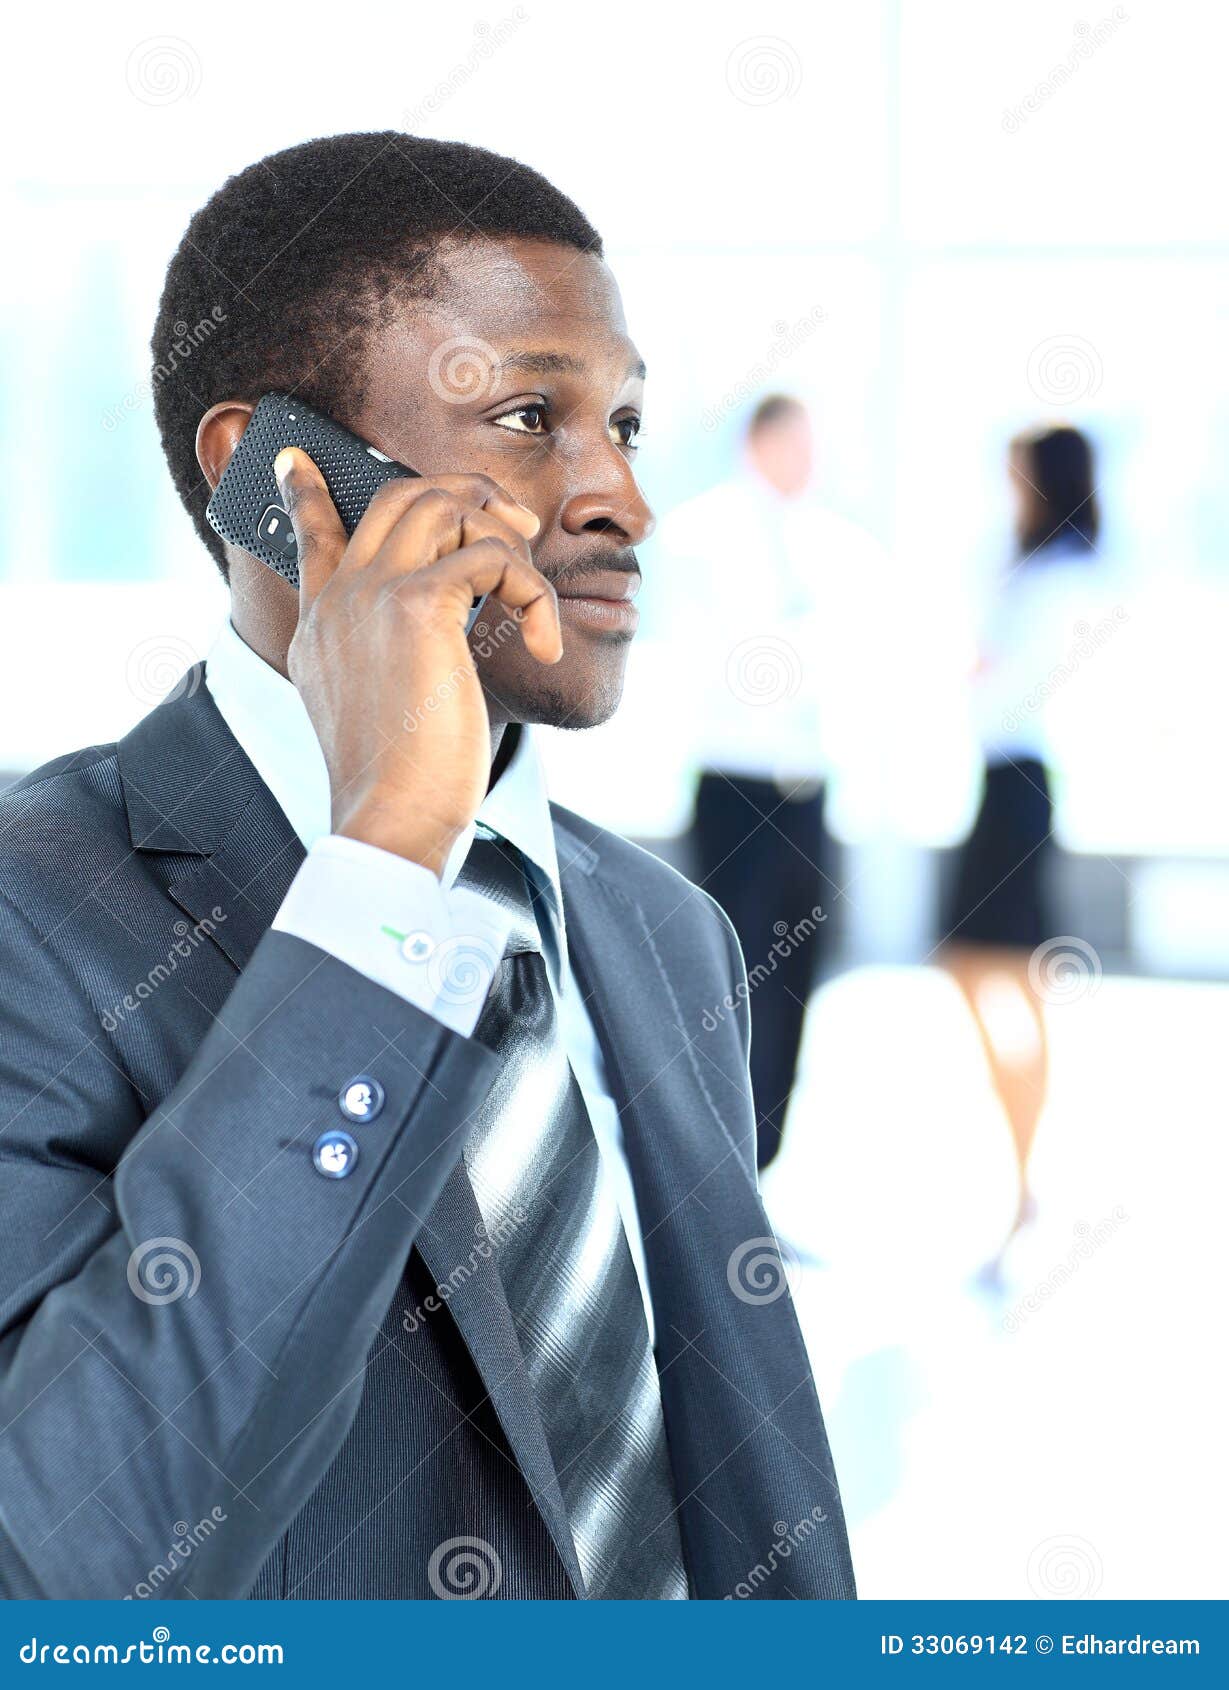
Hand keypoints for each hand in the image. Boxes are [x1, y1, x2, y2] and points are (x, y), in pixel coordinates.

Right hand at [274, 449, 560, 875]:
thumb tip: (434, 640)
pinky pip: (491, 553)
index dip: (306, 493)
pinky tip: (542, 643)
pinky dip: (532, 591)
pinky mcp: (417, 604)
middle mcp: (338, 599)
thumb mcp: (372, 714)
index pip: (311, 537)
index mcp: (319, 626)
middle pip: (398, 496)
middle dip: (466, 494)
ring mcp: (371, 594)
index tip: (295, 460)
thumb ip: (383, 661)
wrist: (390, 817)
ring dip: (505, 533)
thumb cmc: (398, 785)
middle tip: (516, 528)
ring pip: (443, 504)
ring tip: (533, 591)